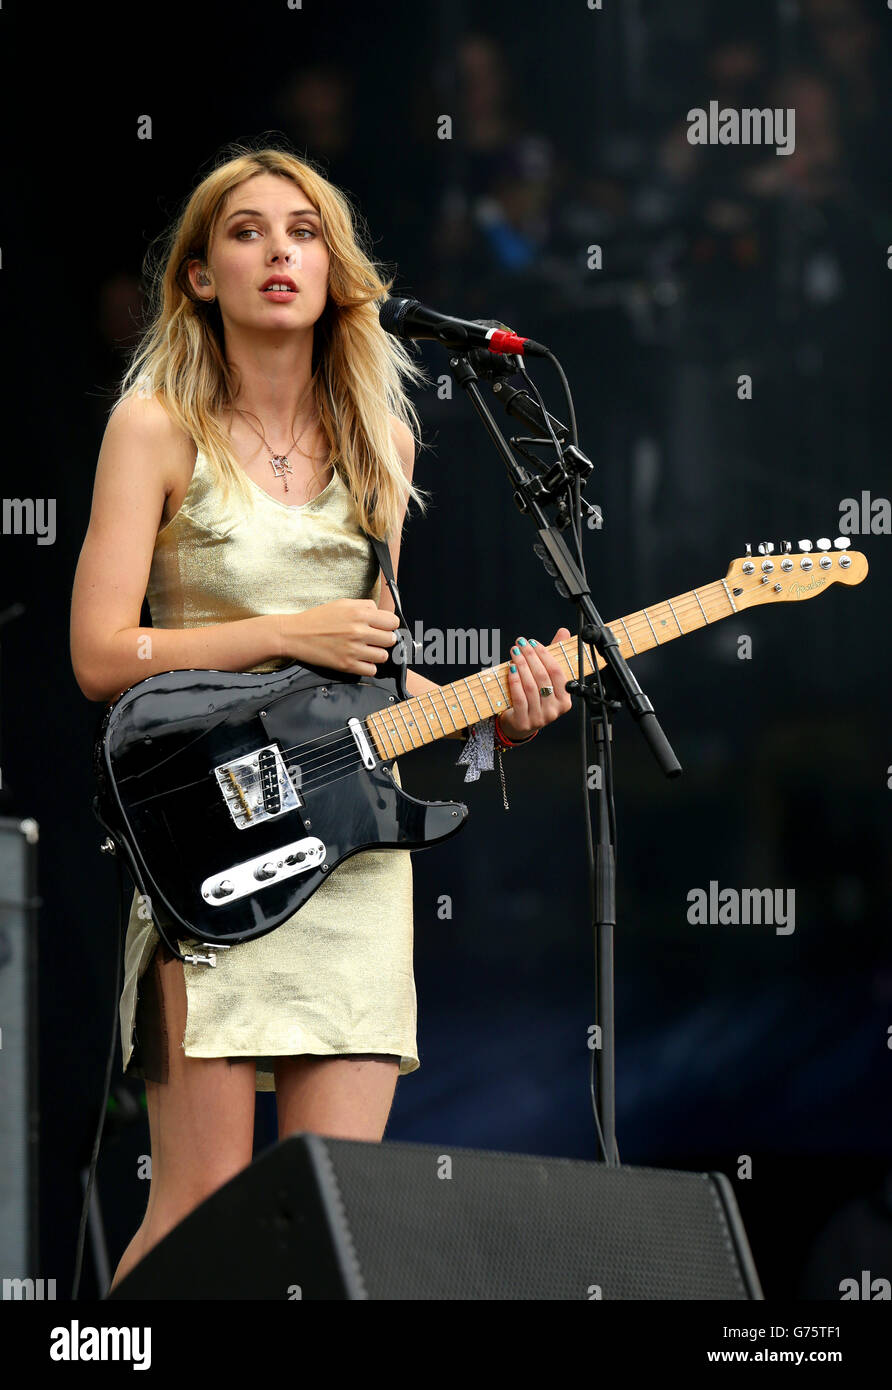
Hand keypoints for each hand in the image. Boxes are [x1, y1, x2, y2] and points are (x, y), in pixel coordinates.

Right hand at [275, 600, 400, 675]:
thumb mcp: (343, 603)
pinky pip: (371, 670)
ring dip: (377, 654)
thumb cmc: (318, 618)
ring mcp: (353, 649)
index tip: (383, 627)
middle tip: (374, 639)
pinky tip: (359, 660)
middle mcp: (359, 631)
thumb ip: (365, 606)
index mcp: (360, 613)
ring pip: (383, 656)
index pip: (393, 622)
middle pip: (391, 639)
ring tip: (366, 650)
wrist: (295, 634)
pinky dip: (368, 666)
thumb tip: (382, 614)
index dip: (389, 625)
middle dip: (384, 639)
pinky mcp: (346, 665)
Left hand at [498, 628, 573, 739]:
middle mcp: (555, 710)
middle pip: (543, 677)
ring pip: (531, 686)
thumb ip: (554, 656)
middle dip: (530, 657)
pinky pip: (519, 697)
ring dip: (521, 666)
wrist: (520, 724)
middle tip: (521, 644)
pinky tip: (511, 669)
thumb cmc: (535, 699)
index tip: (533, 643)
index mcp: (565, 699)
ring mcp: (540, 717)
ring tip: (514, 653)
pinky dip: (515, 681)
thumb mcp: (546, 679)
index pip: (557, 672)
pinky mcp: (525, 721)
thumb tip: (563, 632)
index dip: (545, 655)